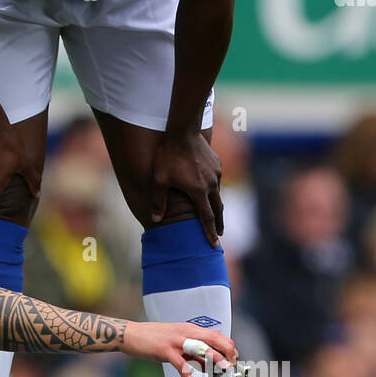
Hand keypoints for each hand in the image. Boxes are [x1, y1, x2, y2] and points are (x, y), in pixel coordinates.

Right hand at [122, 321, 236, 376]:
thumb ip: (192, 353)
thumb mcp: (177, 344)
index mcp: (190, 329)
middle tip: (233, 367)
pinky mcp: (165, 350)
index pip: (216, 335)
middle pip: (213, 339)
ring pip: (200, 348)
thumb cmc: (153, 339)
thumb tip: (208, 366)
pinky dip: (187, 375)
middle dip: (227, 352)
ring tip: (223, 372)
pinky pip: (180, 364)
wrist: (131, 334)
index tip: (234, 359)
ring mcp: (176, 340)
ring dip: (214, 360)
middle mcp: (186, 332)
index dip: (228, 346)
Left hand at [151, 131, 222, 245]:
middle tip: (220, 234)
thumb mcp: (159, 180)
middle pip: (218, 208)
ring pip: (218, 193)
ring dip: (216, 205)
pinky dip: (213, 188)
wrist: (182, 132)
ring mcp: (216, 173)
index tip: (215, 245)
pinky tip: (208, 188)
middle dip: (219, 223)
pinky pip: (216, 179)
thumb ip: (158, 201)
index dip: (210, 232)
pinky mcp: (216, 163)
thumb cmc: (168, 157)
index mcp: (198, 191)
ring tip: (214, 214)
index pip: (207, 217)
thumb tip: (156, 219)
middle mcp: (211, 184)